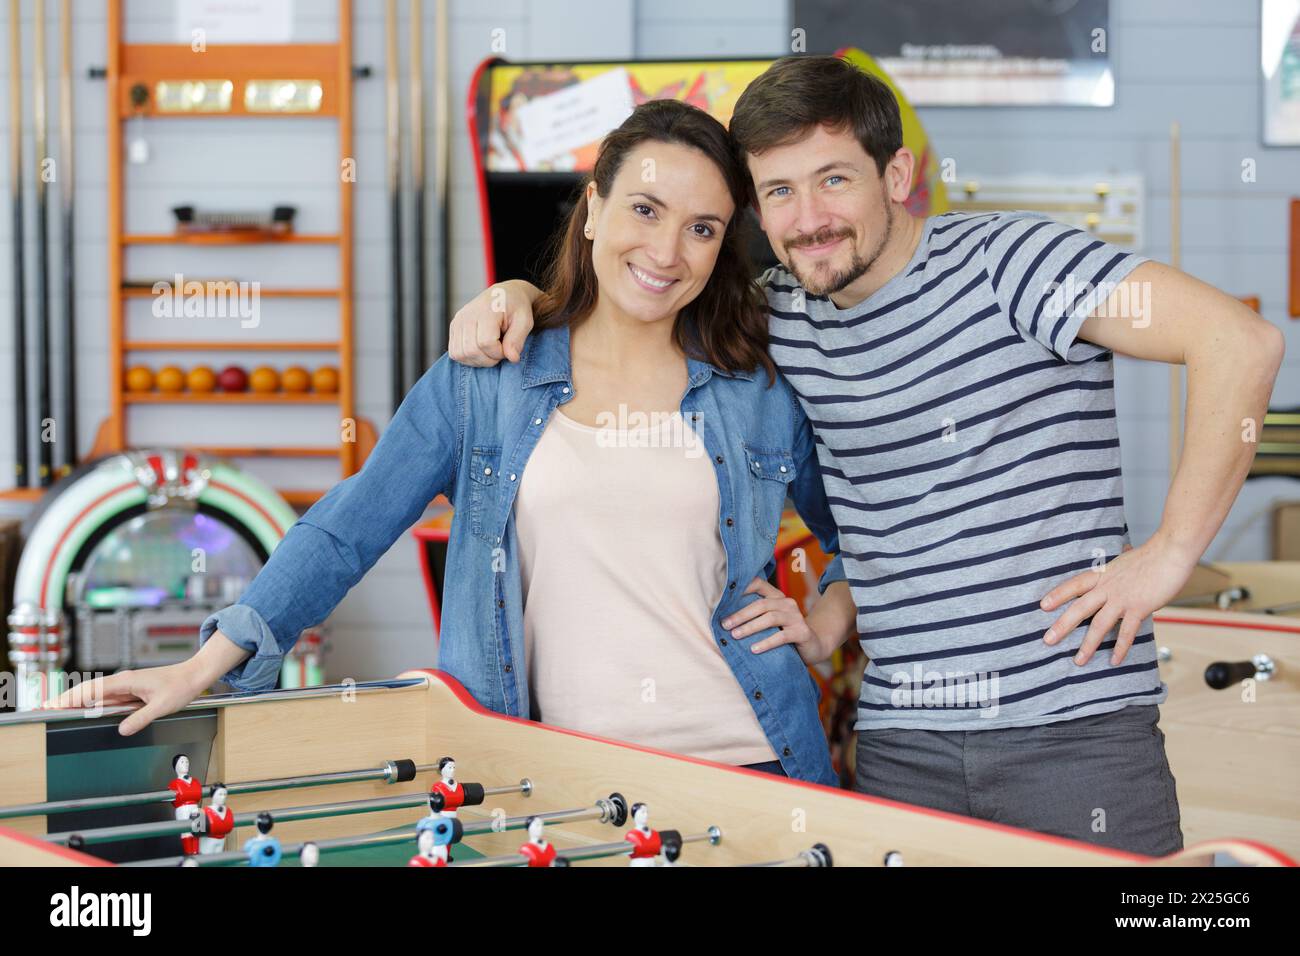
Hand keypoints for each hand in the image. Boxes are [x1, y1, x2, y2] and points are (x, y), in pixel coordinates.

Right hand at [41, 658, 212, 736]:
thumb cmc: (180, 687)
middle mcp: (121, 682)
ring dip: (73, 702)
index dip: (68, 698)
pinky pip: (104, 698)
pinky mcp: (129, 691)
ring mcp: (124, 686)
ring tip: (52, 711)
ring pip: (93, 694)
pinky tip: (79, 710)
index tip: (50, 705)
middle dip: (63, 700)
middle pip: (85, 691)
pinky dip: (88, 703)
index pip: (90, 690)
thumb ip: (141, 718)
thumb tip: (122, 730)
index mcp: (125, 681)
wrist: (193, 675)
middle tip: (41, 710)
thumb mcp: (162, 706)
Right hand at [448, 280, 537, 365]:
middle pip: (471, 351)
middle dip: (489, 359)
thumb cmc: (516, 308)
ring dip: (478, 360)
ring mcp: (458, 321)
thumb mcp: (525, 321)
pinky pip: (455, 353)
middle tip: (500, 351)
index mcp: (486, 311)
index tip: (509, 348)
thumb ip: (518, 339)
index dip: (499, 353)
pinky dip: (468, 358)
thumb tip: (512, 358)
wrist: (503, 295)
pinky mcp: (453, 328)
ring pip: (460, 354)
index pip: (486, 343)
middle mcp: (467, 315)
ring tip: (491, 351)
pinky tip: (481, 351)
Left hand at [720, 577, 829, 664]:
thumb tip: (725, 619)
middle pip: (760, 604)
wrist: (814, 645)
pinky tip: (754, 649)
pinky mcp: (802, 632)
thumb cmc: (785, 633)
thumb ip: (755, 616)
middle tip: (725, 624)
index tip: (724, 599)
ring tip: (735, 635)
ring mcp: (796, 617)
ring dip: (750, 627)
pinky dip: (766, 643)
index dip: (741, 588)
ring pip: (770, 618)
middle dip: (740, 615)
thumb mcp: (770, 622)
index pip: (758, 584)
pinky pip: (782, 636)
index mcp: (777, 597)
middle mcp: (787, 603)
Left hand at [1039, 537, 1198, 665]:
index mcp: (1103, 575)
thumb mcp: (1126, 559)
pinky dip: (1121, 648)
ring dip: (1088, 644)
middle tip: (1047, 640)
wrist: (1171, 552)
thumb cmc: (1152, 555)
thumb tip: (1124, 551)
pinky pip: (1127, 632)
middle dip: (1062, 626)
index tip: (1043, 606)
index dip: (1058, 595)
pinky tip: (1114, 660)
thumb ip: (1120, 564)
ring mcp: (1122, 599)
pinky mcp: (1139, 608)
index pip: (1075, 585)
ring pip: (1100, 624)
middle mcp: (1108, 587)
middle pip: (1080, 608)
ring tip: (1079, 661)